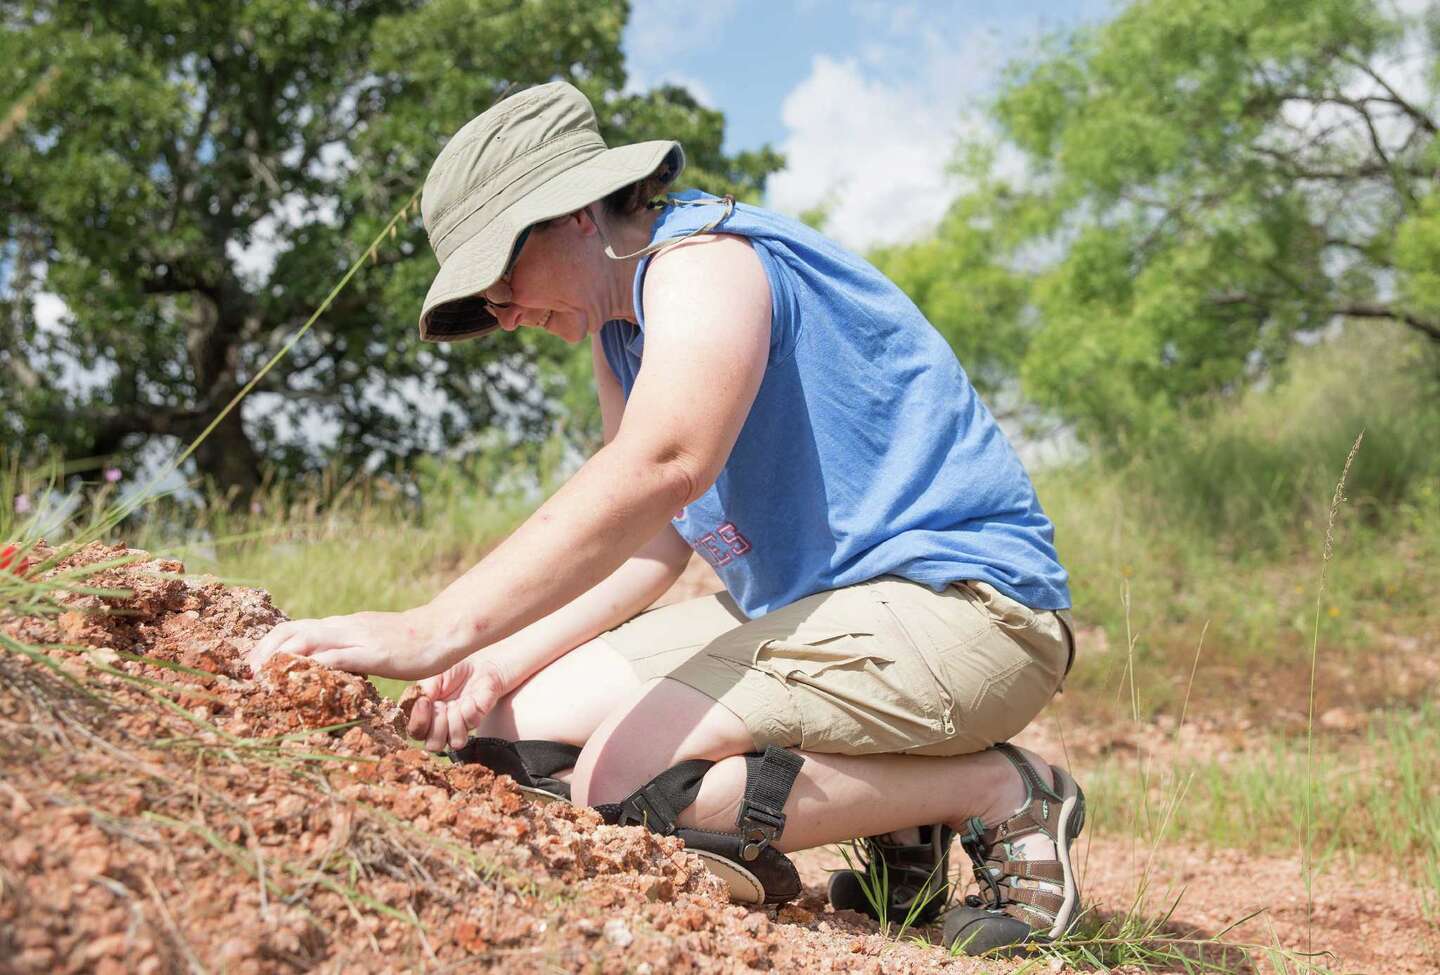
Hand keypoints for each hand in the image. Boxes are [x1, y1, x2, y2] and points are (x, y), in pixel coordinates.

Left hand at [247, 608, 450, 679]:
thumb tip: (328, 668)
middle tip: (247, 675)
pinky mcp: (371, 653)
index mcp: (341, 626)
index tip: (253, 666)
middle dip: (264, 652)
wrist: (441, 631)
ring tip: (261, 678)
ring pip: (306, 641)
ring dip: (278, 659)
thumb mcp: (371, 646)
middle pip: (291, 632)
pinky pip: (334, 658)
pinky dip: (311, 667)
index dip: (269, 646)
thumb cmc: (410, 643)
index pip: (295, 629)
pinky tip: (298, 680)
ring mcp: (356, 638)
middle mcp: (343, 627)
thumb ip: (348, 653)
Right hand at [405, 655, 509, 752]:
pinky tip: (469, 698)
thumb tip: (420, 703)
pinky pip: (471, 724)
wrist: (478, 665)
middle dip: (437, 726)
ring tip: (455, 703)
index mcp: (424, 716)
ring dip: (454, 722)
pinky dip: (469, 709)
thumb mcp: (433, 676)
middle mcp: (441, 726)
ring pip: (455, 743)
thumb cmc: (452, 671)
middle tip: (441, 705)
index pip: (415, 732)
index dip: (419, 721)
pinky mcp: (476, 721)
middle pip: (433, 745)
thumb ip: (424, 691)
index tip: (425, 702)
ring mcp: (460, 726)